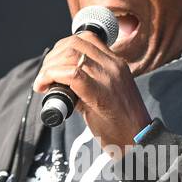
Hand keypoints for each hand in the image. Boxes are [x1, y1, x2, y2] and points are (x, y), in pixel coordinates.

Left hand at [33, 31, 151, 153]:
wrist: (138, 143)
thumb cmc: (120, 125)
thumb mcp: (106, 96)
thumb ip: (85, 85)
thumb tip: (60, 83)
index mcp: (116, 64)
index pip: (86, 38)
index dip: (63, 47)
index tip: (53, 64)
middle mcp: (113, 66)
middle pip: (74, 43)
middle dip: (52, 57)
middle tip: (44, 75)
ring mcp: (108, 77)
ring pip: (69, 54)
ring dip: (49, 67)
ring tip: (43, 82)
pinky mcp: (100, 92)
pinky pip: (70, 74)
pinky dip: (51, 76)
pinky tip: (44, 86)